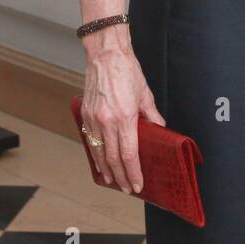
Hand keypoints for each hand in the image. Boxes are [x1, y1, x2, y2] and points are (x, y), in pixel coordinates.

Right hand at [80, 28, 164, 193]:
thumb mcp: (145, 93)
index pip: (129, 154)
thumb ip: (152, 114)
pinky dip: (95, 154)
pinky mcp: (85, 114)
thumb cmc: (126, 70)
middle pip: (114, 158)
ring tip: (113, 181)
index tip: (137, 184)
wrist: (106, 55)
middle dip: (121, 177)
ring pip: (99, 153)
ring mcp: (94, 119)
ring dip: (107, 170)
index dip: (134, 172)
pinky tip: (100, 162)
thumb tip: (159, 128)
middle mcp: (107, 121)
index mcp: (125, 117)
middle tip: (128, 188)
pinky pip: (89, 140)